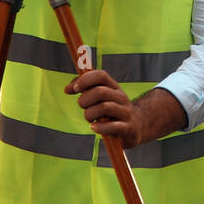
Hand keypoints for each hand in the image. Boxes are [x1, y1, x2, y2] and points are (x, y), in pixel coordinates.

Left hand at [67, 70, 183, 148]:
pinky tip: (95, 127)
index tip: (75, 89)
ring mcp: (126, 112)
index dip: (85, 79)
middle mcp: (121, 97)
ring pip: (104, 107)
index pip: (100, 75)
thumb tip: (67, 89)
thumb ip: (84, 89)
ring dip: (89, 114)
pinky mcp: (128, 128)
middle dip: (84, 100)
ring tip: (89, 119)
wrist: (136, 127)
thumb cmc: (112, 112)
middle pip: (100, 92)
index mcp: (114, 87)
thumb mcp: (100, 98)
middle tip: (83, 107)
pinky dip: (99, 127)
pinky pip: (112, 126)